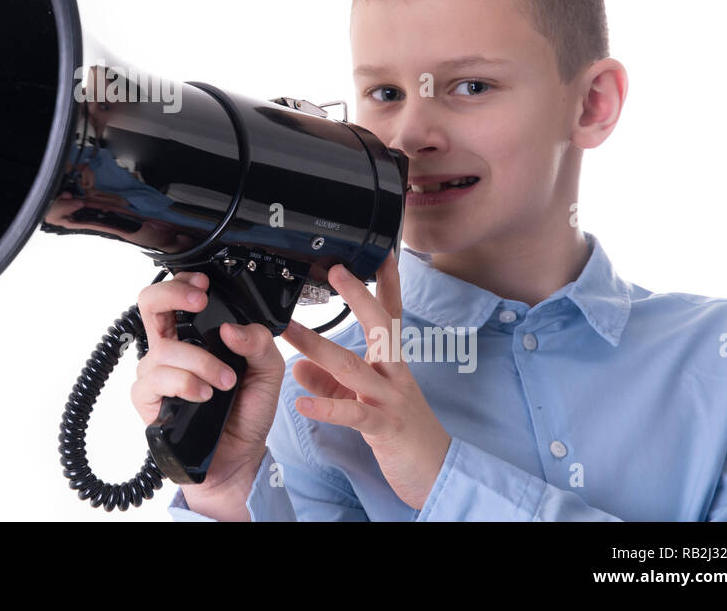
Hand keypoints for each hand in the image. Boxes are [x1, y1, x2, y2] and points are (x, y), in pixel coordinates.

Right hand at [130, 271, 284, 517]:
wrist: (239, 456)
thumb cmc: (245, 412)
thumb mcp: (268, 371)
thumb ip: (259, 343)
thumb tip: (232, 328)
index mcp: (196, 336)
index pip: (176, 297)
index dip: (182, 282)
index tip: (203, 285)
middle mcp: (171, 348)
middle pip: (149, 304)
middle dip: (172, 294)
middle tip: (200, 303)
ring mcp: (156, 372)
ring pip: (165, 348)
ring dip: (201, 362)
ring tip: (224, 382)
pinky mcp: (147, 398)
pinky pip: (155, 379)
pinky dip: (184, 383)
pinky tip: (203, 395)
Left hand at [280, 251, 450, 510]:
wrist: (437, 474)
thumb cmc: (400, 432)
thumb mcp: (361, 401)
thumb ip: (329, 382)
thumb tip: (299, 366)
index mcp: (389, 364)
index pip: (388, 315)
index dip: (385, 284)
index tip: (379, 251)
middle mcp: (393, 375)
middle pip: (379, 328)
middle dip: (359, 297)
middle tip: (336, 269)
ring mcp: (391, 400)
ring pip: (354, 367)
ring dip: (318, 347)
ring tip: (289, 331)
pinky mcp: (385, 429)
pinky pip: (354, 415)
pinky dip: (327, 408)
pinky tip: (302, 404)